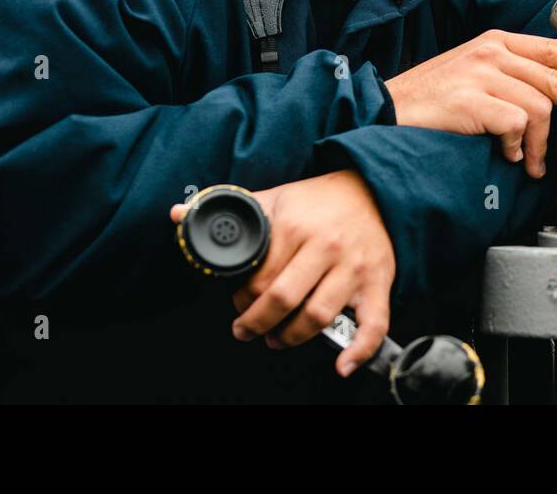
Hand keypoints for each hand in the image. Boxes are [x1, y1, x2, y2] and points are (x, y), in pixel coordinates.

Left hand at [169, 170, 394, 376]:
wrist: (371, 190)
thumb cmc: (317, 200)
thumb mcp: (274, 196)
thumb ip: (230, 208)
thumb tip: (178, 214)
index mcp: (295, 226)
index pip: (258, 277)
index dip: (240, 298)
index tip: (236, 302)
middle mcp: (326, 247)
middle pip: (282, 301)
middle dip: (256, 323)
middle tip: (245, 330)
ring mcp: (353, 268)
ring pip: (317, 316)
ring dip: (291, 337)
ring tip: (276, 339)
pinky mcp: (378, 282)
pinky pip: (374, 323)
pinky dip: (360, 350)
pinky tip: (342, 365)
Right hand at [383, 29, 556, 178]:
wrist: (386, 110)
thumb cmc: (434, 101)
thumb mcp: (476, 75)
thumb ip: (512, 78)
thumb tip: (556, 100)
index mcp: (497, 42)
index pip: (554, 49)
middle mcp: (491, 52)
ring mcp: (479, 74)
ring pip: (539, 106)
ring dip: (541, 143)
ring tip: (532, 161)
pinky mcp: (469, 100)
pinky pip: (514, 124)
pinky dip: (517, 146)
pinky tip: (508, 155)